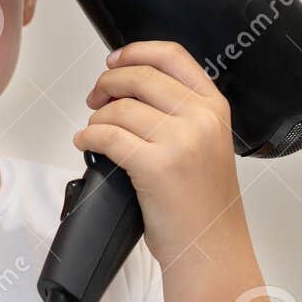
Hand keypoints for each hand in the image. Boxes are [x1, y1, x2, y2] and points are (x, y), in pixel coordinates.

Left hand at [73, 40, 247, 271]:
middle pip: (138, 77)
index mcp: (214, 107)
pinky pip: (106, 136)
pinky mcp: (156, 166)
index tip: (114, 61)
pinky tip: (86, 145)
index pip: (171, 55)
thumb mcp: (207, 144)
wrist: (211, 250)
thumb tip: (130, 86)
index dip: (135, 51)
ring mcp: (181, 142)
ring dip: (96, 119)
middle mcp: (201, 118)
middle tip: (95, 99)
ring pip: (118, 109)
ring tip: (95, 133)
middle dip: (106, 84)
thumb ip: (182, 113)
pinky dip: (88, 137)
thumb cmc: (204, 205)